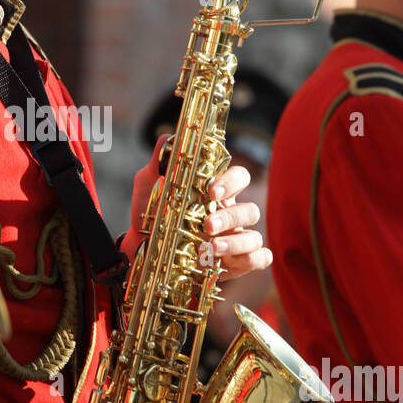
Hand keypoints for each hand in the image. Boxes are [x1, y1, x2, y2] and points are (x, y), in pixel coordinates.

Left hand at [121, 144, 271, 279]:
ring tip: (209, 249)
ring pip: (255, 237)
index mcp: (216, 194)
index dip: (232, 182)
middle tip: (206, 226)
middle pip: (250, 210)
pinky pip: (260, 259)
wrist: (142, 251)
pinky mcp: (238, 263)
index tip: (211, 191)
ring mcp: (236, 239)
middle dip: (230, 217)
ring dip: (235, 243)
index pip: (239, 178)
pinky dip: (249, 260)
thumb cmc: (151, 216)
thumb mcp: (148, 186)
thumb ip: (158, 163)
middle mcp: (231, 215)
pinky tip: (226, 264)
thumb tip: (168, 138)